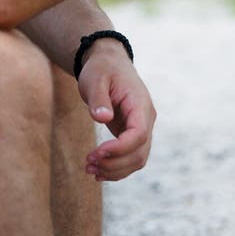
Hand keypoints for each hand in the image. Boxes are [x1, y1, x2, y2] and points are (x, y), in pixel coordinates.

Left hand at [77, 41, 156, 180]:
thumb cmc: (101, 69)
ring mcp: (142, 127)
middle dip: (115, 163)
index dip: (120, 148)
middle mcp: (146, 118)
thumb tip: (102, 118)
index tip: (97, 152)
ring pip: (137, 159)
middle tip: (88, 164)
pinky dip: (117, 168)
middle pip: (140, 152)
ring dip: (115, 170)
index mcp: (140, 103)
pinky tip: (98, 171)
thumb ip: (99, 98)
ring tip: (90, 170)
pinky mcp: (133, 134)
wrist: (109, 64)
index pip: (139, 134)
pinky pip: (131, 157)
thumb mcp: (95, 79)